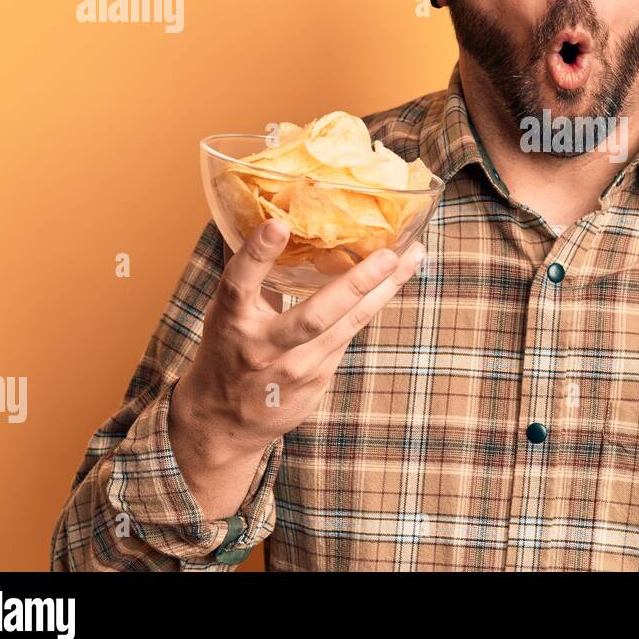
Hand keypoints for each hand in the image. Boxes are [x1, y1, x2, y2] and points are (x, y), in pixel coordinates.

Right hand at [173, 217, 424, 459]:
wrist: (225, 422)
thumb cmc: (228, 351)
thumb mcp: (227, 313)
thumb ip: (251, 274)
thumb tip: (266, 217)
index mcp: (233, 322)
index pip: (240, 284)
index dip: (257, 255)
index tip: (277, 224)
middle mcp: (264, 347)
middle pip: (314, 317)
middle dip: (355, 284)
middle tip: (388, 253)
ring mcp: (296, 368)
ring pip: (348, 325)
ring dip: (384, 289)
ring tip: (413, 256)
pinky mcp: (319, 379)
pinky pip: (350, 333)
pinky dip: (373, 304)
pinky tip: (396, 279)